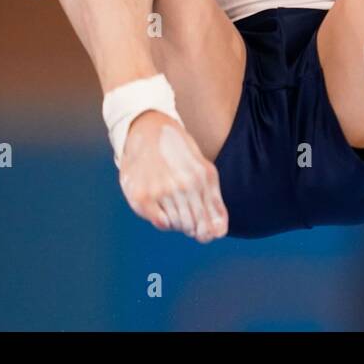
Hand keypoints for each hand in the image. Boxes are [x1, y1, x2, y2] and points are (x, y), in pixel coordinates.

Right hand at [118, 111, 228, 242]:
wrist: (148, 130)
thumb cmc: (179, 154)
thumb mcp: (204, 170)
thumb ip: (214, 202)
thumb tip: (219, 233)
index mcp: (203, 178)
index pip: (212, 224)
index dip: (207, 233)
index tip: (201, 231)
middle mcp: (185, 185)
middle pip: (194, 227)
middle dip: (191, 227)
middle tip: (183, 212)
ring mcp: (163, 191)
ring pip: (177, 226)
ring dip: (176, 221)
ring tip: (170, 203)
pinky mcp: (143, 197)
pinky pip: (160, 224)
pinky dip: (162, 220)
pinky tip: (160, 207)